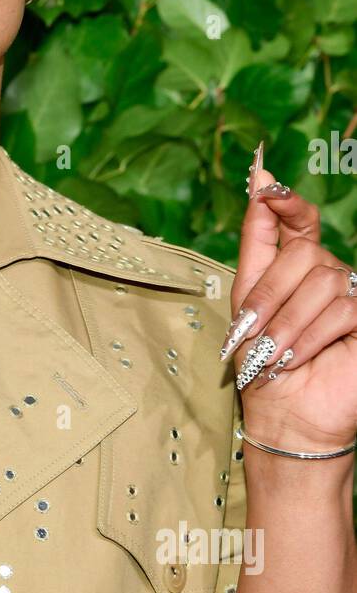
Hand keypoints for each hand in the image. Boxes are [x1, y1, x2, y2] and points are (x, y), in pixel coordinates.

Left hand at [219, 141, 356, 453]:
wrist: (283, 414)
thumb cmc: (260, 362)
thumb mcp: (247, 297)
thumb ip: (259, 240)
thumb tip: (261, 179)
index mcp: (300, 266)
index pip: (301, 220)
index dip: (286, 202)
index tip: (265, 190)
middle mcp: (330, 276)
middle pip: (304, 254)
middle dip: (269, 295)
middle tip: (252, 334)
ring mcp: (354, 296)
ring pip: (322, 282)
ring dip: (286, 324)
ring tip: (273, 356)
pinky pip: (341, 308)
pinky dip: (311, 335)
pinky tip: (299, 358)